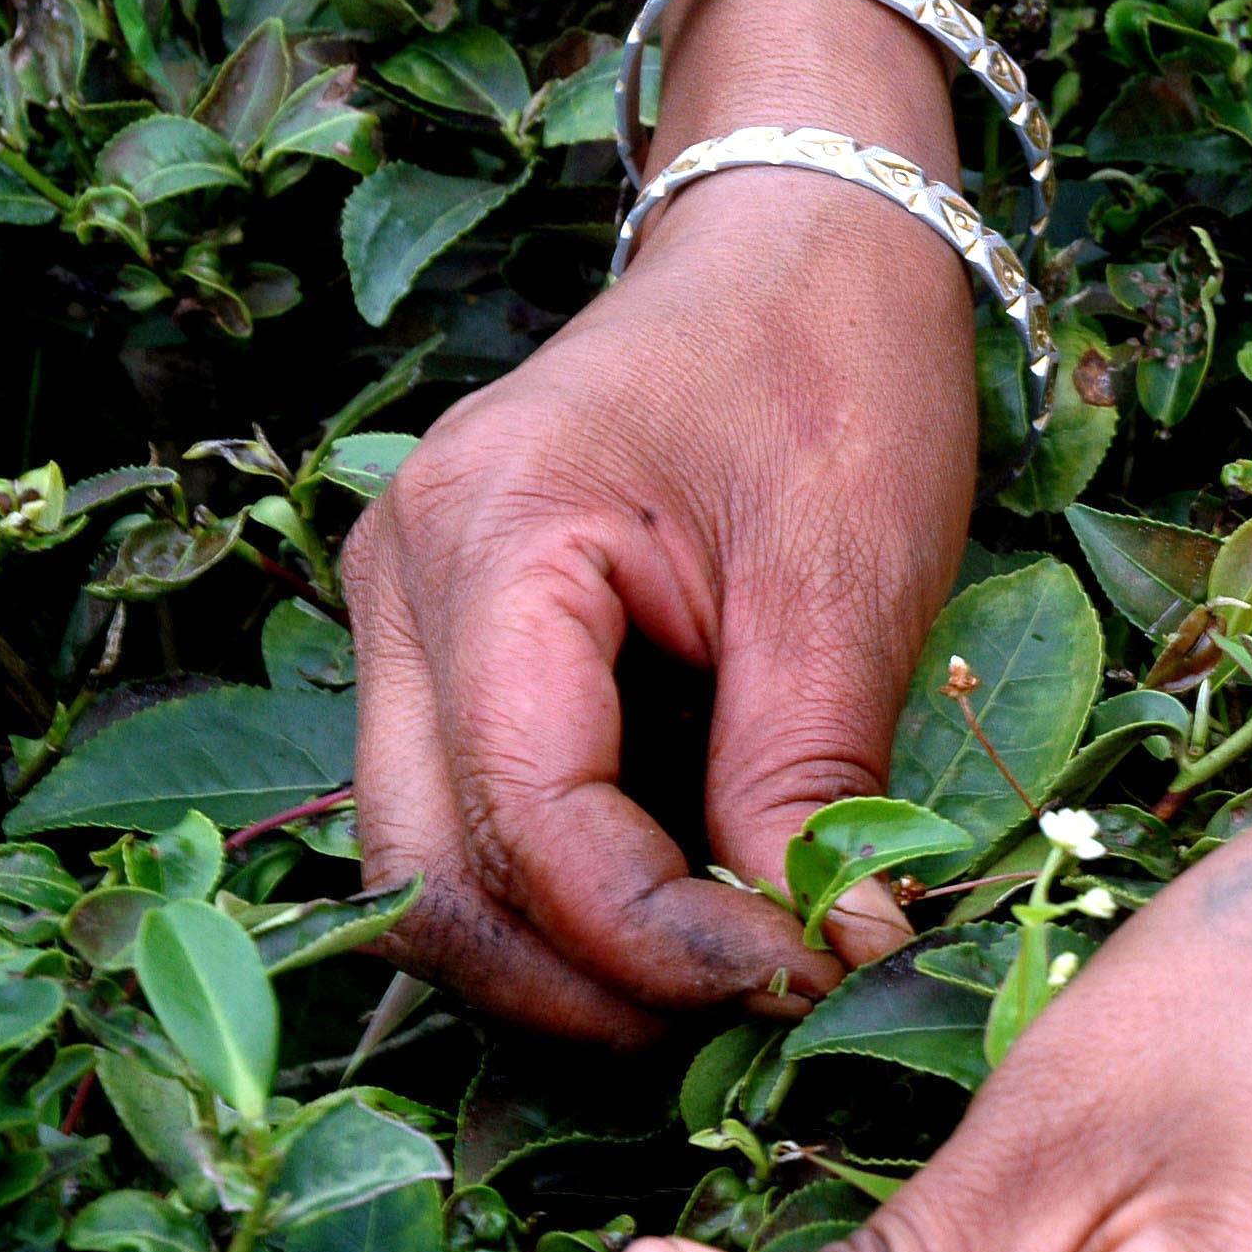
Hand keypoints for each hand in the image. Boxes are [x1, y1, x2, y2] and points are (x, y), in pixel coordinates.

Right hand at [344, 165, 978, 1043]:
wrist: (795, 240)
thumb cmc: (831, 368)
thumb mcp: (848, 581)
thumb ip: (814, 783)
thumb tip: (832, 966)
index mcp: (492, 539)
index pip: (524, 819)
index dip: (652, 940)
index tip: (794, 983)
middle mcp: (402, 584)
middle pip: (429, 876)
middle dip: (587, 985)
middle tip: (753, 1010)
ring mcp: (404, 618)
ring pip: (429, 872)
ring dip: (568, 961)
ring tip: (731, 968)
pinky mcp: (446, 650)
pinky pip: (469, 820)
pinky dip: (569, 897)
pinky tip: (690, 903)